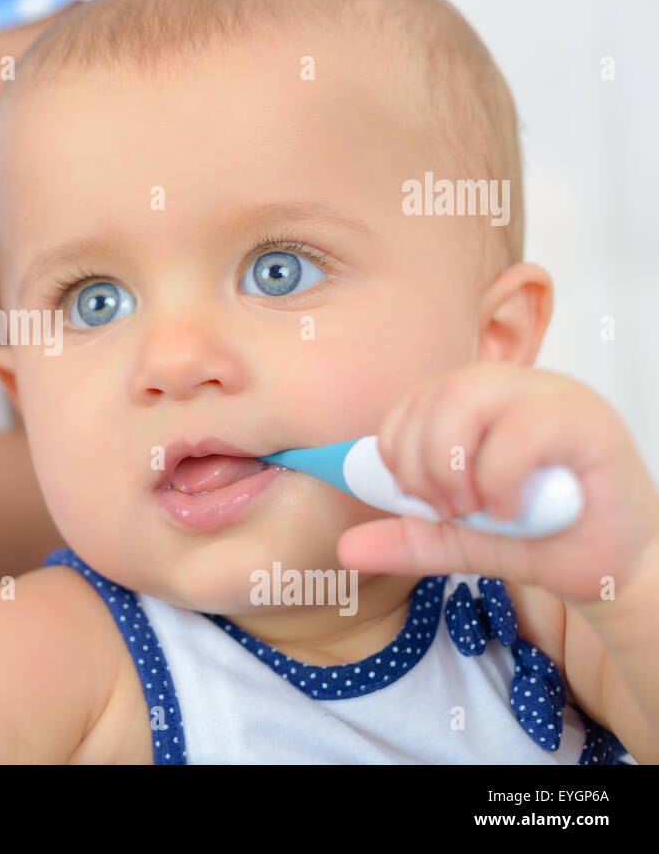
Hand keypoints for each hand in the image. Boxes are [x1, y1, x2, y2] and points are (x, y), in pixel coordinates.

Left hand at [337, 362, 658, 606]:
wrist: (615, 574)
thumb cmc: (545, 541)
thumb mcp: (461, 540)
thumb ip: (410, 535)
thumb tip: (346, 549)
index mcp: (485, 402)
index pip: (416, 398)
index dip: (396, 445)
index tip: (410, 496)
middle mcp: (519, 388)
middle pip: (439, 392)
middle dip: (420, 459)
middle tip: (442, 510)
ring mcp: (557, 398)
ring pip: (471, 397)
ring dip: (452, 464)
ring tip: (472, 510)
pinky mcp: (590, 423)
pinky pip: (523, 428)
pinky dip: (499, 476)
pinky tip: (509, 511)